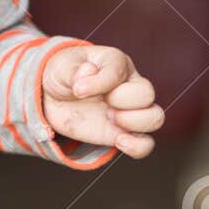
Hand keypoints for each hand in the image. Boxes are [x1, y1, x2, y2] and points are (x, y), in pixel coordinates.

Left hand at [41, 44, 163, 158]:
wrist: (53, 98)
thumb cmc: (63, 75)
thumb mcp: (60, 68)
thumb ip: (72, 70)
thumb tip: (89, 71)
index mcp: (115, 62)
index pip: (119, 71)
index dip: (99, 83)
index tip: (77, 90)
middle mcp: (129, 84)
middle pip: (146, 93)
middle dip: (122, 100)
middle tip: (102, 103)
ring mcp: (129, 110)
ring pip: (155, 118)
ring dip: (133, 122)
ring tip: (109, 118)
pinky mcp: (123, 132)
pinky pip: (146, 144)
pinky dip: (137, 146)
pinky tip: (119, 142)